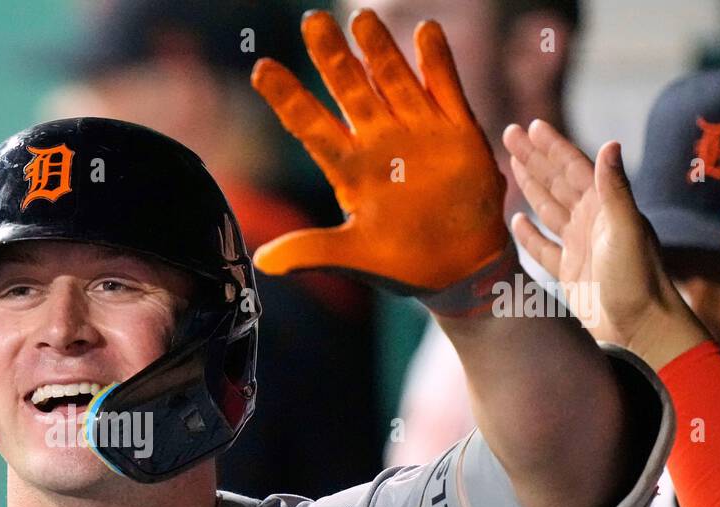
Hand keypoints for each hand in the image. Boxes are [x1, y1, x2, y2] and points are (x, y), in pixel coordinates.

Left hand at [249, 10, 507, 293]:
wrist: (458, 269)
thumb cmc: (402, 263)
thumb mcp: (353, 257)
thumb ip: (310, 252)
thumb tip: (261, 262)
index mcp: (349, 168)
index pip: (310, 124)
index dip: (287, 96)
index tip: (262, 69)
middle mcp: (379, 141)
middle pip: (350, 90)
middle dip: (332, 57)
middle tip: (312, 21)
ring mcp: (418, 132)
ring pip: (393, 80)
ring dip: (379, 50)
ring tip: (361, 17)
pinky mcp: (457, 132)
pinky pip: (446, 89)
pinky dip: (437, 62)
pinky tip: (425, 31)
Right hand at [504, 119, 707, 366]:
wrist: (640, 327)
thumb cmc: (637, 280)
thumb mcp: (625, 230)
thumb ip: (614, 189)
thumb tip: (609, 144)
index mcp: (605, 207)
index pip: (573, 168)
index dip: (552, 147)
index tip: (530, 127)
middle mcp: (591, 222)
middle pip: (556, 182)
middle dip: (533, 158)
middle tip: (510, 134)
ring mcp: (579, 246)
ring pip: (548, 208)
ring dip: (530, 186)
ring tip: (511, 165)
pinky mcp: (569, 272)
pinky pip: (543, 247)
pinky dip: (529, 233)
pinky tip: (516, 220)